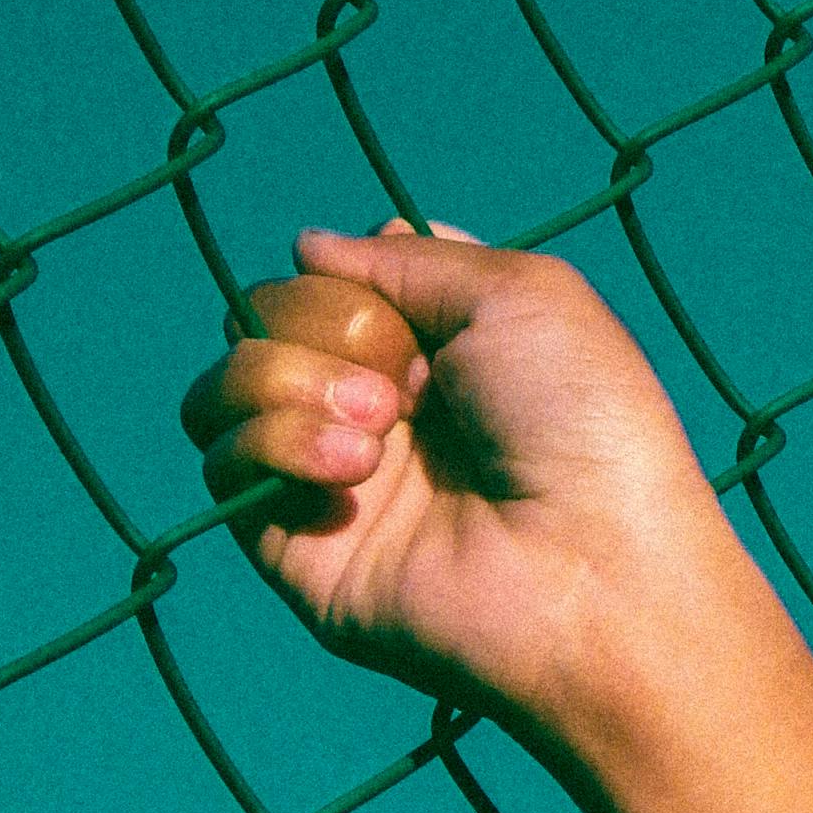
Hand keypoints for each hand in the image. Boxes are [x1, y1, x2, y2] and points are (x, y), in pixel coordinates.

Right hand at [178, 222, 741, 754]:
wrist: (590, 567)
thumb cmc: (582, 423)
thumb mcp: (523, 293)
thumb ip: (409, 258)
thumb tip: (307, 245)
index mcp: (433, 351)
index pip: (326, 279)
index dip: (350, 278)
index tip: (414, 318)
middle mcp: (374, 411)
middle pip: (262, 317)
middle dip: (321, 322)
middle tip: (404, 382)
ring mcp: (329, 479)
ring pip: (224, 383)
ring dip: (286, 377)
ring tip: (377, 426)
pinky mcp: (292, 546)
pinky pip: (221, 462)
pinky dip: (274, 440)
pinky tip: (354, 470)